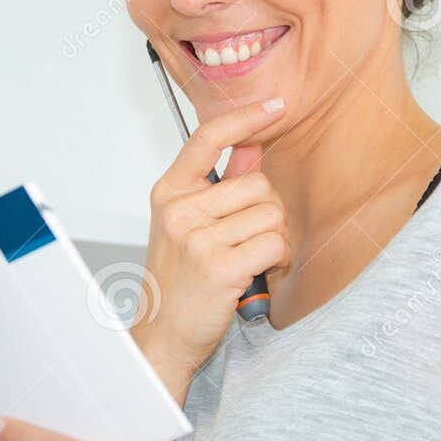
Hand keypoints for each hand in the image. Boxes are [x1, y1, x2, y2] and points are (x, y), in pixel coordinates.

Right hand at [132, 96, 290, 392]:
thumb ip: (221, 183)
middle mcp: (179, 210)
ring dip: (274, 238)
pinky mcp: (219, 266)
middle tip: (247, 239)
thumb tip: (252, 145)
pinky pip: (274, 244)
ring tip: (249, 258)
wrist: (163, 334)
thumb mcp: (188, 223)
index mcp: (169, 192)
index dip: (245, 118)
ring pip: (272, 214)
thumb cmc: (178, 279)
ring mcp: (197, 238)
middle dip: (266, 211)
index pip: (208, 138)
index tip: (274, 106)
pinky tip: (257, 272)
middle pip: (258, 183)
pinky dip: (277, 259)